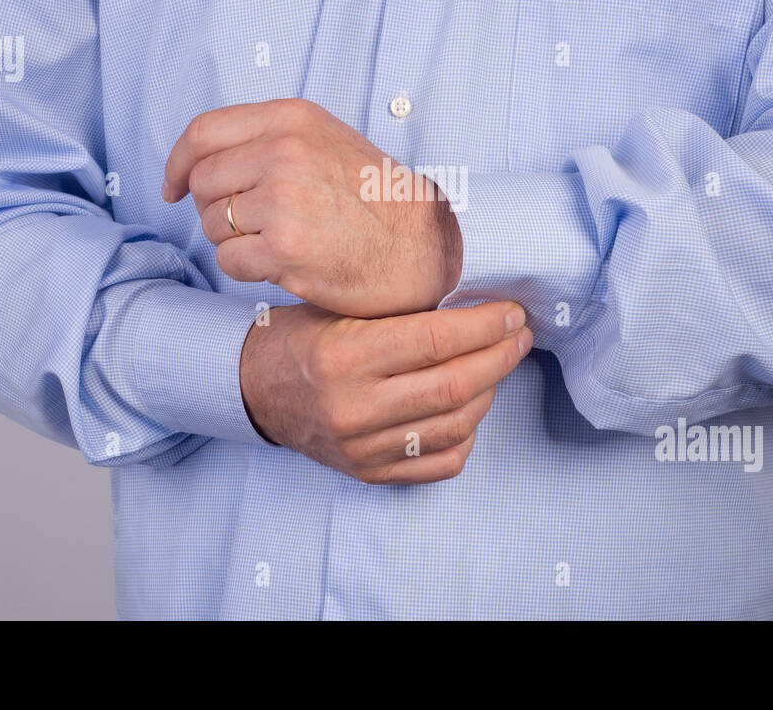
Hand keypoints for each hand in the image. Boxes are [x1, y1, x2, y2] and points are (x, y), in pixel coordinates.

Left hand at [161, 98, 462, 317]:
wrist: (422, 246)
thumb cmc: (372, 199)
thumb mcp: (324, 142)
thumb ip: (266, 139)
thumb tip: (196, 161)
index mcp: (292, 120)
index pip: (203, 133)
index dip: (177, 163)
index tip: (172, 187)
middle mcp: (285, 153)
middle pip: (202, 182)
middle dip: (215, 208)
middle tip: (251, 224)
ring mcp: (285, 201)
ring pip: (213, 223)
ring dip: (233, 240)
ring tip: (279, 240)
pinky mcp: (286, 249)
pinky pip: (228, 260)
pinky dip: (246, 268)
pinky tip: (282, 263)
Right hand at [239, 300, 530, 483]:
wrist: (253, 389)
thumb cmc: (301, 337)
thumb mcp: (339, 308)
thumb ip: (399, 309)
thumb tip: (473, 299)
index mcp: (344, 357)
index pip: (436, 340)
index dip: (486, 325)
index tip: (512, 312)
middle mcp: (354, 408)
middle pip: (455, 385)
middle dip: (500, 356)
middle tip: (519, 335)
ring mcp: (362, 447)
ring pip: (456, 424)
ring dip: (489, 391)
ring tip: (496, 364)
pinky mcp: (369, 472)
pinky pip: (441, 460)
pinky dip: (467, 432)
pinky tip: (470, 405)